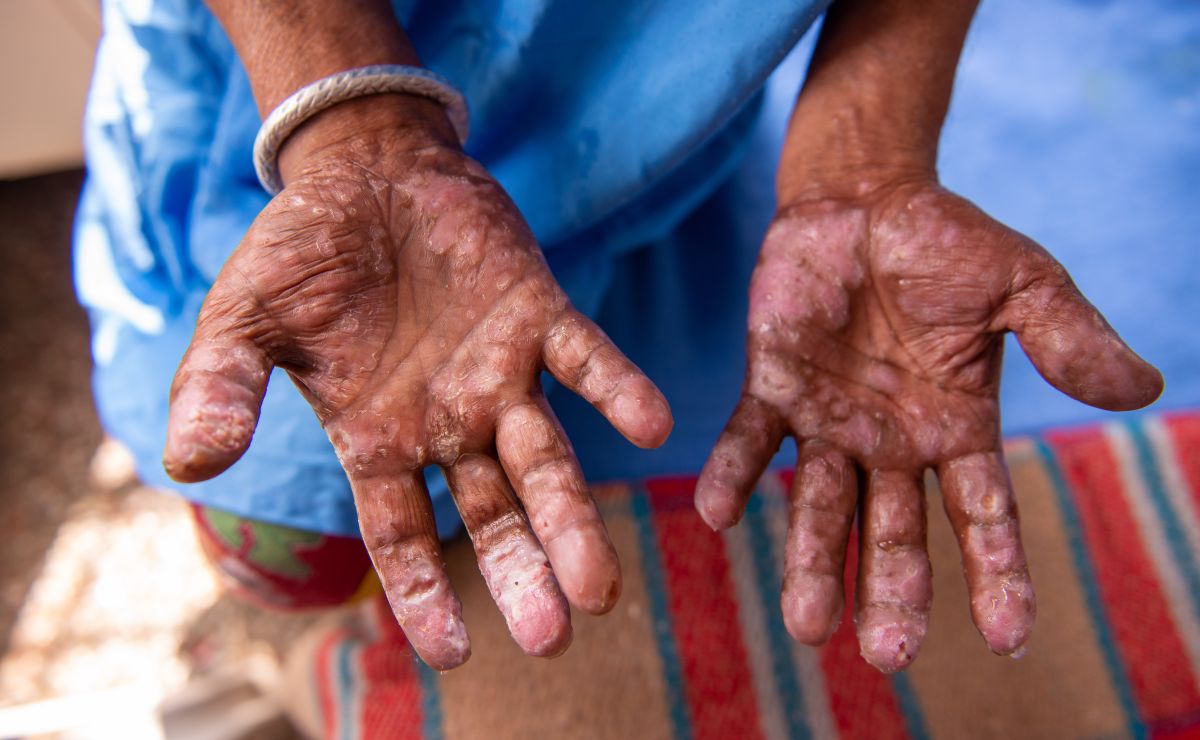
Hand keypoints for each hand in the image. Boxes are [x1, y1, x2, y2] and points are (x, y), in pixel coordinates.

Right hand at [163, 101, 672, 668]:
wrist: (367, 168)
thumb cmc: (301, 253)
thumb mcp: (243, 318)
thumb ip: (219, 386)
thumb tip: (187, 464)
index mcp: (380, 439)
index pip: (403, 535)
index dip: (422, 594)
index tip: (452, 655)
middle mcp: (449, 422)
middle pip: (491, 515)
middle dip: (520, 571)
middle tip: (553, 635)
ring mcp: (500, 373)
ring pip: (546, 459)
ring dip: (572, 516)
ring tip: (601, 587)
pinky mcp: (539, 314)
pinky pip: (586, 360)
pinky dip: (618, 391)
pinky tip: (654, 427)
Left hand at [696, 178, 1160, 670]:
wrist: (865, 200)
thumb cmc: (949, 245)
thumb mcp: (1023, 284)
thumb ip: (1069, 337)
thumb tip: (1143, 389)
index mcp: (957, 429)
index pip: (983, 514)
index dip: (996, 573)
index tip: (1005, 637)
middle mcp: (891, 443)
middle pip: (892, 530)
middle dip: (890, 589)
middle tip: (886, 654)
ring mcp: (828, 422)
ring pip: (818, 503)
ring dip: (811, 562)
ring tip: (805, 626)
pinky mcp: (772, 387)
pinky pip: (749, 439)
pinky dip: (733, 474)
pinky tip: (718, 513)